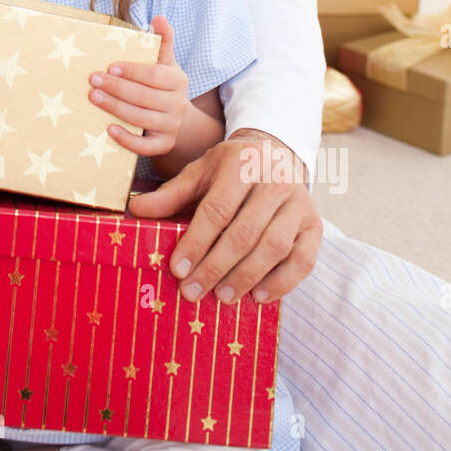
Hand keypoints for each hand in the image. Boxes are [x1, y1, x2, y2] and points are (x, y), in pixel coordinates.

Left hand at [88, 16, 187, 155]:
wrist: (174, 117)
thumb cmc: (162, 85)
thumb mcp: (166, 63)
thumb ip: (163, 41)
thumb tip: (159, 18)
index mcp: (178, 81)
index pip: (155, 76)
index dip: (133, 71)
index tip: (110, 66)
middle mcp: (179, 105)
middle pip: (145, 97)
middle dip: (117, 88)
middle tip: (92, 80)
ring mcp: (172, 126)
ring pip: (142, 119)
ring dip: (116, 108)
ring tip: (94, 97)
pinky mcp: (164, 145)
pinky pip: (146, 147)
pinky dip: (128, 139)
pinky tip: (108, 129)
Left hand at [127, 128, 322, 303]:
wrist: (275, 153)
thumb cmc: (230, 169)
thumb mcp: (199, 173)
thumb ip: (171, 194)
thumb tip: (135, 209)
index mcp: (242, 165)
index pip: (217, 210)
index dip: (196, 242)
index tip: (177, 270)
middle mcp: (275, 182)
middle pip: (244, 232)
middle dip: (216, 267)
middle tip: (192, 292)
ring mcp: (299, 204)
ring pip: (274, 247)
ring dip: (247, 277)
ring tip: (222, 297)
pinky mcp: (314, 224)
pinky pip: (304, 259)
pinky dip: (283, 282)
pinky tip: (259, 296)